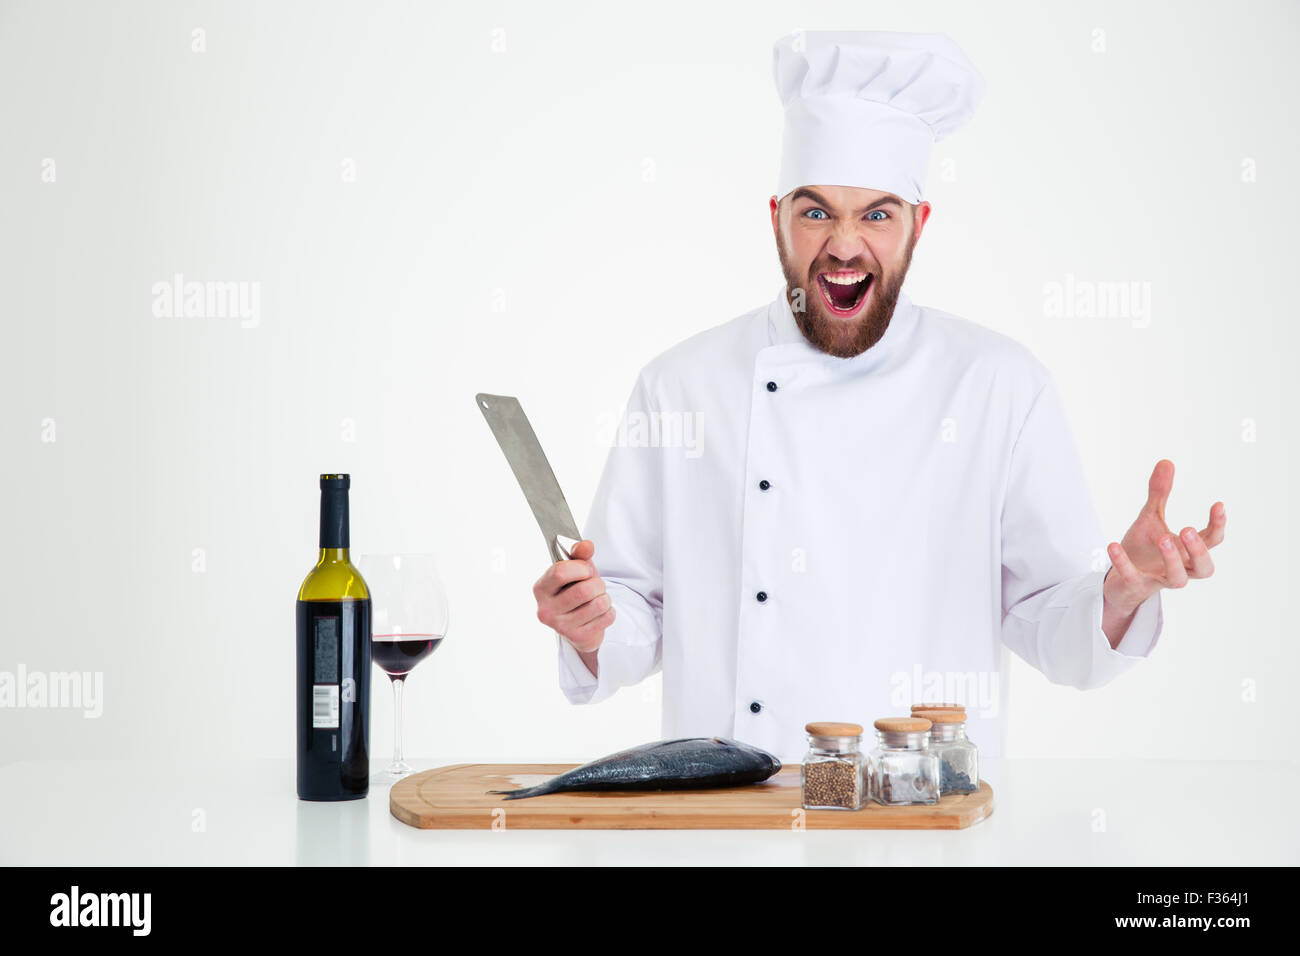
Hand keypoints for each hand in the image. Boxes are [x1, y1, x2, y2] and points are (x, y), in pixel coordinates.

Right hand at [532, 539, 614, 653]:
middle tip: (596, 586)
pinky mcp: (578, 638)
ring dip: (606, 598)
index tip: (586, 570)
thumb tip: (586, 545)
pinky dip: (610, 611)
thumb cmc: (575, 591)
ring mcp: (561, 627)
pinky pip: (607, 617)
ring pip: (599, 604)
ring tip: (598, 599)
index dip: (581, 568)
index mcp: (540, 588)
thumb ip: (579, 555)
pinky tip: (600, 613)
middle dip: (598, 584)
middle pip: (584, 590)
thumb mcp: (576, 570)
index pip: (560, 572)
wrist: (579, 625)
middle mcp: (545, 610)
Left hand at [1104, 459, 1225, 617]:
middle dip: (1199, 550)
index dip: (1217, 524)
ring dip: (1171, 559)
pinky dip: (1123, 563)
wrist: (1120, 579)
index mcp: (1188, 551)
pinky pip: (1134, 578)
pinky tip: (1112, 545)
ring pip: (1178, 579)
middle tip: (1187, 529)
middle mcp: (1180, 568)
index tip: (1217, 504)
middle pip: (1204, 568)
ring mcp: (1160, 580)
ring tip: (1162, 537)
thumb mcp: (1150, 518)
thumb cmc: (1143, 548)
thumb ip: (1159, 494)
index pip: (1213, 540)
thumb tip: (1166, 461)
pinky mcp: (1137, 587)